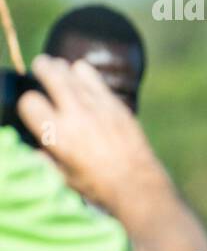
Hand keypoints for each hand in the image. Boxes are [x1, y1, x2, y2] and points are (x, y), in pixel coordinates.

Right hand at [17, 54, 167, 211]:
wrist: (136, 183)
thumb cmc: (97, 186)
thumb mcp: (63, 177)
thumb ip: (46, 160)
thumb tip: (35, 150)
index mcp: (57, 135)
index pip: (30, 103)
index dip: (27, 102)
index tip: (30, 104)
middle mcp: (76, 116)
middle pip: (53, 78)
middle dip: (43, 68)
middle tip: (40, 64)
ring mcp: (98, 108)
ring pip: (75, 75)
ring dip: (63, 67)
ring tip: (56, 64)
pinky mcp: (117, 107)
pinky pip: (97, 82)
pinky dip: (86, 73)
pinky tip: (81, 70)